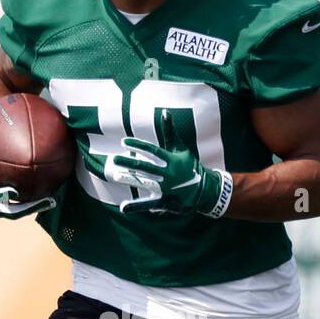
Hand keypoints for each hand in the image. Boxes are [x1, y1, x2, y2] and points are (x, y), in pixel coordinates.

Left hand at [82, 112, 232, 216]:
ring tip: (115, 175)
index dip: (138, 146)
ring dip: (130, 180)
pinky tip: (123, 207)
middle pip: (145, 167)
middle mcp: (169, 174)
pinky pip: (149, 204)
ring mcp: (167, 189)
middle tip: (114, 159)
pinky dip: (136, 206)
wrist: (205, 190)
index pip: (152, 151)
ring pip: (145, 183)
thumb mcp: (181, 148)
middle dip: (129, 163)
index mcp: (172, 160)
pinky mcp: (166, 202)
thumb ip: (170, 132)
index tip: (123, 142)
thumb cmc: (189, 166)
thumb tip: (164, 111)